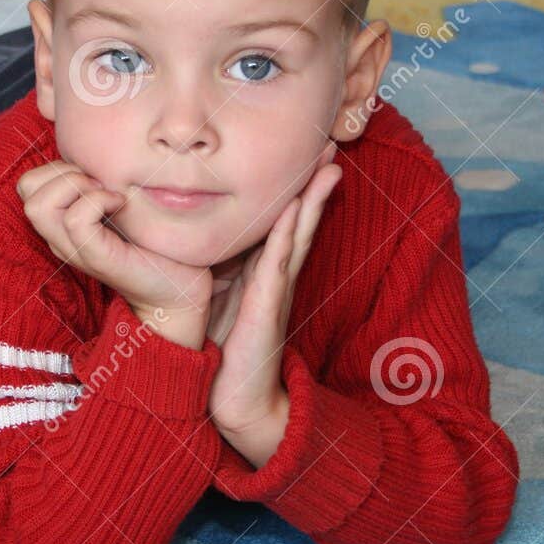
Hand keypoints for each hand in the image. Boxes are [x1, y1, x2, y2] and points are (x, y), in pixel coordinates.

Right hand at [16, 160, 213, 321]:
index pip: (29, 182)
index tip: (94, 175)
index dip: (58, 166)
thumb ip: (100, 181)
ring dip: (75, 186)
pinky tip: (120, 204)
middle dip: (62, 171)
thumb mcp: (120, 202)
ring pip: (38, 205)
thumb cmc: (152, 241)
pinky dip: (97, 201)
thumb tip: (98, 143)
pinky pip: (75, 220)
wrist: (177, 287)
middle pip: (25, 188)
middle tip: (98, 183)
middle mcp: (59, 236)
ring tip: (106, 194)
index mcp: (60, 222)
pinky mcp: (95, 258)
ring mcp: (74, 249)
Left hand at [207, 142, 341, 442]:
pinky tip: (293, 210)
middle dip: (316, 184)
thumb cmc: (225, 353)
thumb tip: (211, 248)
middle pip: (302, 221)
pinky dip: (287, 235)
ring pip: (299, 236)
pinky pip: (277, 264)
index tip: (309, 157)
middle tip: (332, 145)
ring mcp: (275, 290)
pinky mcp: (266, 307)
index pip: (286, 224)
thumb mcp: (222, 301)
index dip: (299, 191)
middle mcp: (277, 277)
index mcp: (265, 274)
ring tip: (328, 166)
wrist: (233, 398)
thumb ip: (224, 274)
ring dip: (312, 201)